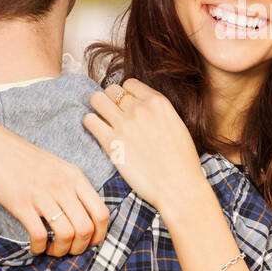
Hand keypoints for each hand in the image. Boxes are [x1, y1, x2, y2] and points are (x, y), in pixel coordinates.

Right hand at [0, 116, 109, 254]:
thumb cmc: (24, 160)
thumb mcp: (57, 168)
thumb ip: (72, 187)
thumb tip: (84, 216)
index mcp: (75, 177)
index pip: (102, 213)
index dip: (99, 235)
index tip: (88, 242)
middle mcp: (63, 185)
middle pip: (86, 229)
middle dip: (80, 248)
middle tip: (67, 249)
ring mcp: (42, 194)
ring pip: (66, 235)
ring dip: (60, 250)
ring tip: (51, 249)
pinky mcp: (20, 202)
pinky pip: (39, 235)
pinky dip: (39, 247)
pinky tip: (35, 245)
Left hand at [83, 79, 210, 219]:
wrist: (178, 186)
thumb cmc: (182, 162)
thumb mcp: (177, 125)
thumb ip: (158, 113)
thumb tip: (143, 109)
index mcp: (158, 102)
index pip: (130, 84)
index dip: (126, 94)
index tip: (126, 106)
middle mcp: (140, 109)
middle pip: (111, 90)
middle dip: (110, 100)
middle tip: (113, 115)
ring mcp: (124, 124)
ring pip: (96, 99)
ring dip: (98, 108)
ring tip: (103, 121)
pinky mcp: (111, 143)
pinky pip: (89, 120)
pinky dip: (91, 124)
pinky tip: (99, 133)